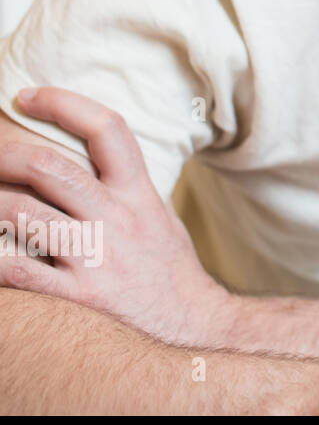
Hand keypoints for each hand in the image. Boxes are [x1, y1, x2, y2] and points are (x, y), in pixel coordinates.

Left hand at [0, 86, 235, 346]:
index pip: (107, 129)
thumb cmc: (169, 273)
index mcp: (138, 194)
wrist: (194, 328)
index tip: (28, 96)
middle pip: (49, 167)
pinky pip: (17, 269)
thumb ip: (125, 187)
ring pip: (20, 212)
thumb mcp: (159, 216)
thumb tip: (86, 157)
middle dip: (2, 154)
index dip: (64, 103)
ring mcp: (95, 258)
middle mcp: (116, 219)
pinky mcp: (78, 296)